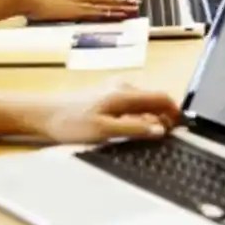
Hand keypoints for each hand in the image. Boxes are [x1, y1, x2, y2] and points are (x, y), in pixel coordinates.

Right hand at [22, 0, 138, 21]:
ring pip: (105, 3)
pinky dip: (108, 11)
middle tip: (137, 2)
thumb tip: (63, 9)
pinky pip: (96, 11)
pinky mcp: (76, 9)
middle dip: (122, 0)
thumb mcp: (52, 1)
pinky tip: (117, 13)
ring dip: (120, 5)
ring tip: (134, 7)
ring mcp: (79, 2)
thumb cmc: (36, 0)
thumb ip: (61, 4)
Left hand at [33, 82, 181, 142]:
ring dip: (150, 118)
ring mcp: (115, 89)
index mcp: (125, 94)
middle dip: (163, 117)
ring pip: (143, 102)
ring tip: (146, 135)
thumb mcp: (104, 131)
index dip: (175, 112)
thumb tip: (160, 130)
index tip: (181, 127)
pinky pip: (132, 104)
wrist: (43, 114)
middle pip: (154, 100)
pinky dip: (138, 116)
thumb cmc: (70, 122)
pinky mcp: (108, 95)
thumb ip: (134, 130)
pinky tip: (129, 129)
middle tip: (164, 137)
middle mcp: (123, 87)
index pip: (161, 97)